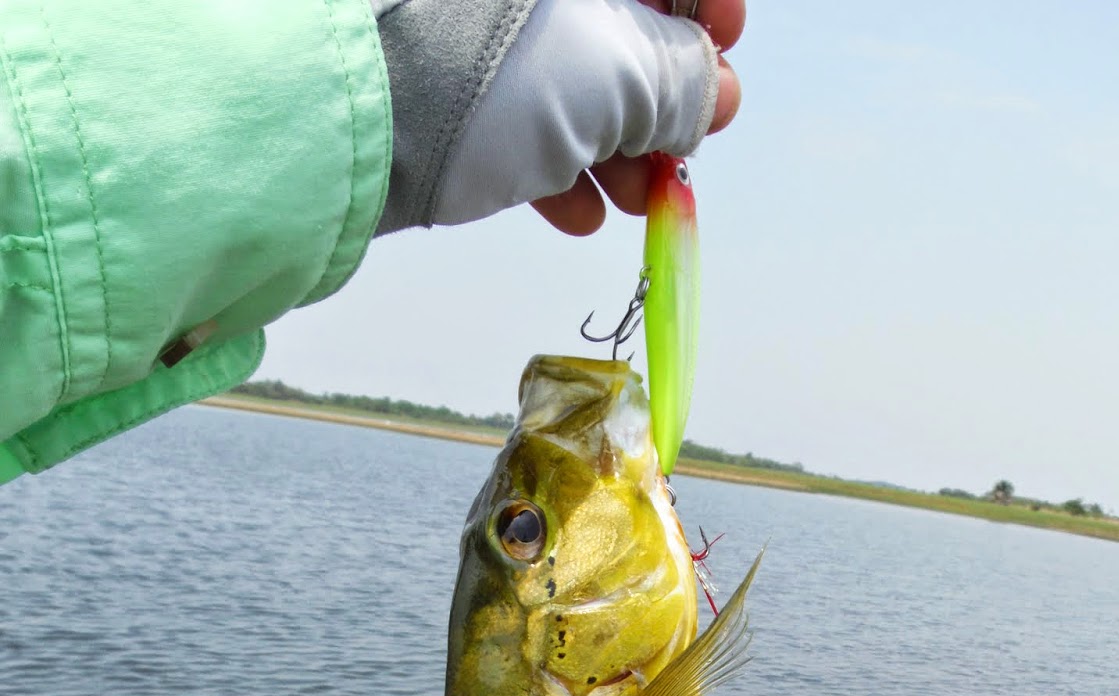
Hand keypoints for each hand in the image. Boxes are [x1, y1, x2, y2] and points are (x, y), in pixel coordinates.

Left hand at [432, 0, 745, 232]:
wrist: (355, 114)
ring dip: (613, 144)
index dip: (703, 3)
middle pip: (613, 23)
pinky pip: (512, 108)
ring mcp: (478, 26)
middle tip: (678, 152)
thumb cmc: (496, 70)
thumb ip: (680, 81)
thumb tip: (717, 94)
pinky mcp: (441, 77)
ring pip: (564, 72)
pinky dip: (552, 159)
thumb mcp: (616, 75)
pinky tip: (578, 213)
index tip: (726, 46)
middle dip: (657, 95)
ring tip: (637, 202)